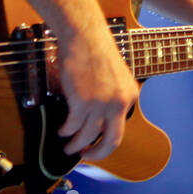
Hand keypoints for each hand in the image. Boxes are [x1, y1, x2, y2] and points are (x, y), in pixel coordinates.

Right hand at [54, 20, 139, 160]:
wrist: (84, 35)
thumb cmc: (95, 52)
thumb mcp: (114, 76)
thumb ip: (112, 97)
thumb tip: (100, 121)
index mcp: (130, 96)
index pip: (120, 127)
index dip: (106, 141)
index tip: (95, 145)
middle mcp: (120, 102)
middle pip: (112, 141)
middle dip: (98, 154)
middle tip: (86, 157)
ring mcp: (102, 103)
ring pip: (88, 136)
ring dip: (76, 145)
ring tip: (68, 146)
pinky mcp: (83, 101)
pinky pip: (73, 126)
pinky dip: (66, 131)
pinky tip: (62, 131)